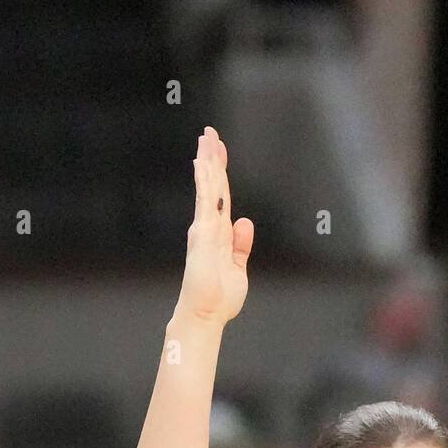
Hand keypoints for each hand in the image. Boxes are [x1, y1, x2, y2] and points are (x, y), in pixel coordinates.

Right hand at [175, 125, 253, 325]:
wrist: (206, 314)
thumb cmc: (219, 298)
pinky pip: (205, 202)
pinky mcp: (203, 234)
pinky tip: (203, 164)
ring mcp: (204, 228)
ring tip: (206, 138)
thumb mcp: (238, 268)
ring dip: (208, 162)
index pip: (221, 197)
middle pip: (212, 186)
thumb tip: (244, 222)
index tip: (219, 152)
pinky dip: (204, 182)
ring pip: (208, 188)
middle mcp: (208, 227)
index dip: (221, 174)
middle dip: (212, 158)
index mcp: (219, 234)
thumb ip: (241, 245)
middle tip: (210, 132)